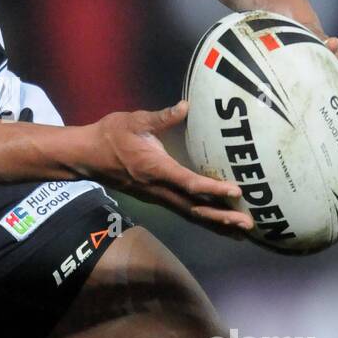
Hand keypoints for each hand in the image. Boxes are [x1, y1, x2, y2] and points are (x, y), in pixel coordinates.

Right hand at [86, 99, 252, 238]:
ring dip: (216, 223)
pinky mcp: (157, 198)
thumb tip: (185, 106)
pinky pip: (185, 212)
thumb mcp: (134, 120)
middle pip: (194, 207)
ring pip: (190, 214)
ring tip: (242, 231)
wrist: (88, 155)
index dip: (213, 188)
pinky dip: (205, 220)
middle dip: (222, 216)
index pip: (188, 182)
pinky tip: (220, 224)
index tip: (235, 192)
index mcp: (155, 168)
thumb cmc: (111, 135)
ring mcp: (157, 196)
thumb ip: (161, 117)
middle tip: (248, 223)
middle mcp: (158, 188)